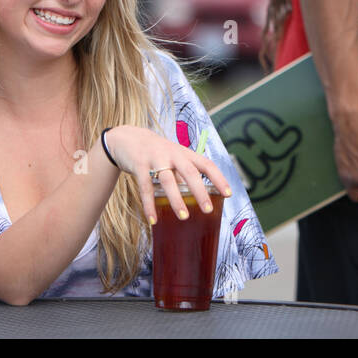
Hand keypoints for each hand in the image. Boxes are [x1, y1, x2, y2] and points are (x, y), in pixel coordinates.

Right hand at [103, 126, 231, 225]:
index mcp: (185, 153)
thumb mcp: (174, 159)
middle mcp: (173, 154)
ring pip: (168, 180)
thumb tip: (198, 198)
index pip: (207, 164)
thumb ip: (184, 176)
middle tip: (208, 209)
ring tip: (184, 217)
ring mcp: (156, 159)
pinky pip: (145, 187)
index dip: (219, 179)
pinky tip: (153, 219)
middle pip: (190, 172)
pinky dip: (149, 205)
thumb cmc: (157, 153)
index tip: (228, 194)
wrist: (128, 138)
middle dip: (200, 191)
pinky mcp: (139, 165)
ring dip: (176, 200)